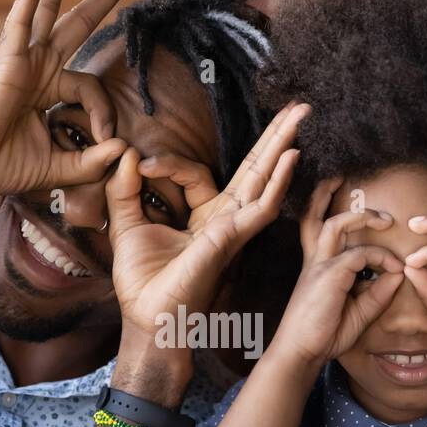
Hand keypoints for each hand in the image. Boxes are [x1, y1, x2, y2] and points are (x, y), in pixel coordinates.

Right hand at [0, 0, 132, 194]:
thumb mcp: (58, 168)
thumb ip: (92, 162)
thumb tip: (125, 150)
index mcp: (48, 88)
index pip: (91, 87)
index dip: (106, 114)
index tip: (108, 142)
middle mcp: (37, 66)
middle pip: (76, 21)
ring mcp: (21, 59)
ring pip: (48, 8)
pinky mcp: (5, 62)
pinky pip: (19, 23)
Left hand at [106, 101, 309, 348]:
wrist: (147, 320)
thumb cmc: (142, 283)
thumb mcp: (126, 226)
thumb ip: (125, 191)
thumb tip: (127, 155)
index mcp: (202, 217)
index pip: (197, 173)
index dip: (169, 163)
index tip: (141, 166)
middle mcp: (224, 220)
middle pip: (253, 170)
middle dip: (272, 137)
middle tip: (295, 106)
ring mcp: (232, 229)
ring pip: (263, 180)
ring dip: (282, 145)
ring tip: (301, 114)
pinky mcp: (232, 239)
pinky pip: (260, 207)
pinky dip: (277, 181)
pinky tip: (291, 156)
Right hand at [268, 177, 404, 367]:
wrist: (301, 352)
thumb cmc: (324, 334)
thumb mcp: (358, 312)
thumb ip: (377, 293)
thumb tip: (398, 274)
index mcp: (318, 266)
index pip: (322, 230)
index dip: (349, 226)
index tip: (384, 247)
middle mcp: (315, 261)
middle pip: (315, 216)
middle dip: (326, 193)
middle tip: (344, 179)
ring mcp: (319, 266)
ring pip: (337, 224)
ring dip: (362, 215)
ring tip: (386, 219)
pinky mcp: (328, 275)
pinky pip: (359, 255)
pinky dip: (379, 257)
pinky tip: (393, 268)